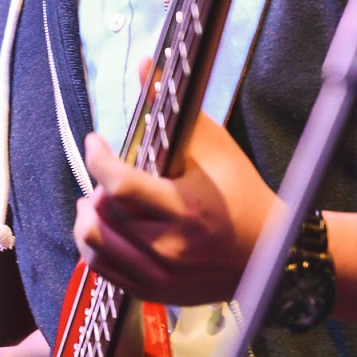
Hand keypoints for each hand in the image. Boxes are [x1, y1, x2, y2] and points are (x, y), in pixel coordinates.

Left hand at [73, 106, 278, 305]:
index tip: (95, 141)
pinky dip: (94, 243)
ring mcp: (158, 274)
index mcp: (186, 208)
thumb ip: (174, 107)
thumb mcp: (215, 145)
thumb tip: (145, 64)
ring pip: (93, 243)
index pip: (119, 184)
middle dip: (97, 184)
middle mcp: (169, 246)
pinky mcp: (152, 292)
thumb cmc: (241, 193)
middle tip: (105, 169)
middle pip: (103, 212)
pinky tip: (105, 224)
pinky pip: (102, 269)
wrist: (269, 254)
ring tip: (97, 199)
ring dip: (87, 214)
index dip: (97, 159)